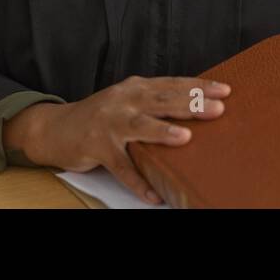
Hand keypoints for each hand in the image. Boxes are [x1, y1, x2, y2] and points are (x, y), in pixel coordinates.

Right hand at [3, 75, 231, 204]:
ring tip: (184, 137)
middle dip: (190, 104)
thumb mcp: (126, 101)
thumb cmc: (100, 116)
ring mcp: (109, 124)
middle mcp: (123, 101)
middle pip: (161, 101)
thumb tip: (193, 109)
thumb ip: (153, 102)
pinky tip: (153, 195)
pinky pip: (121, 167)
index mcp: (134, 88)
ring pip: (139, 127)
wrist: (55, 128)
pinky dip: (137, 182)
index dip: (198, 86)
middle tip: (217, 108)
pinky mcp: (97, 147)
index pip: (171, 84)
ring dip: (162, 131)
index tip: (224, 90)